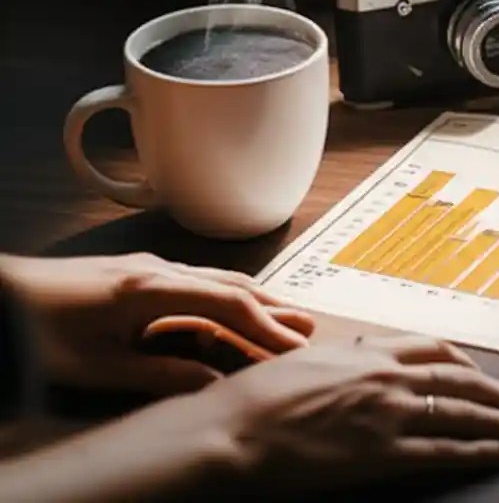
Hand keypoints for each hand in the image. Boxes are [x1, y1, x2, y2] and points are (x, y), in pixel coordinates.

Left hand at [0, 252, 313, 395]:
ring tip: (285, 315)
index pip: (228, 307)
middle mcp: (158, 271)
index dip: (267, 329)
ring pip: (217, 279)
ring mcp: (148, 267)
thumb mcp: (99, 366)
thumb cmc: (39, 330)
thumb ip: (161, 373)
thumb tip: (213, 381)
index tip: (295, 349)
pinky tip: (234, 306)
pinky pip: (198, 280)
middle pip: (232, 286)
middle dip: (273, 307)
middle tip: (309, 328)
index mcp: (153, 291)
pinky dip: (228, 294)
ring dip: (255, 298)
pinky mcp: (136, 272)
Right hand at [202, 335, 498, 493]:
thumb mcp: (303, 362)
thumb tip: (356, 358)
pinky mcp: (385, 453)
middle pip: (463, 381)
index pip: (434, 350)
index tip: (484, 373)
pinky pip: (446, 451)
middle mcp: (388, 377)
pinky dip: (481, 451)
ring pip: (465, 413)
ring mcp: (390, 414)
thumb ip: (341, 361)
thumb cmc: (253, 399)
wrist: (231, 430)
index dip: (467, 364)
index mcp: (367, 352)